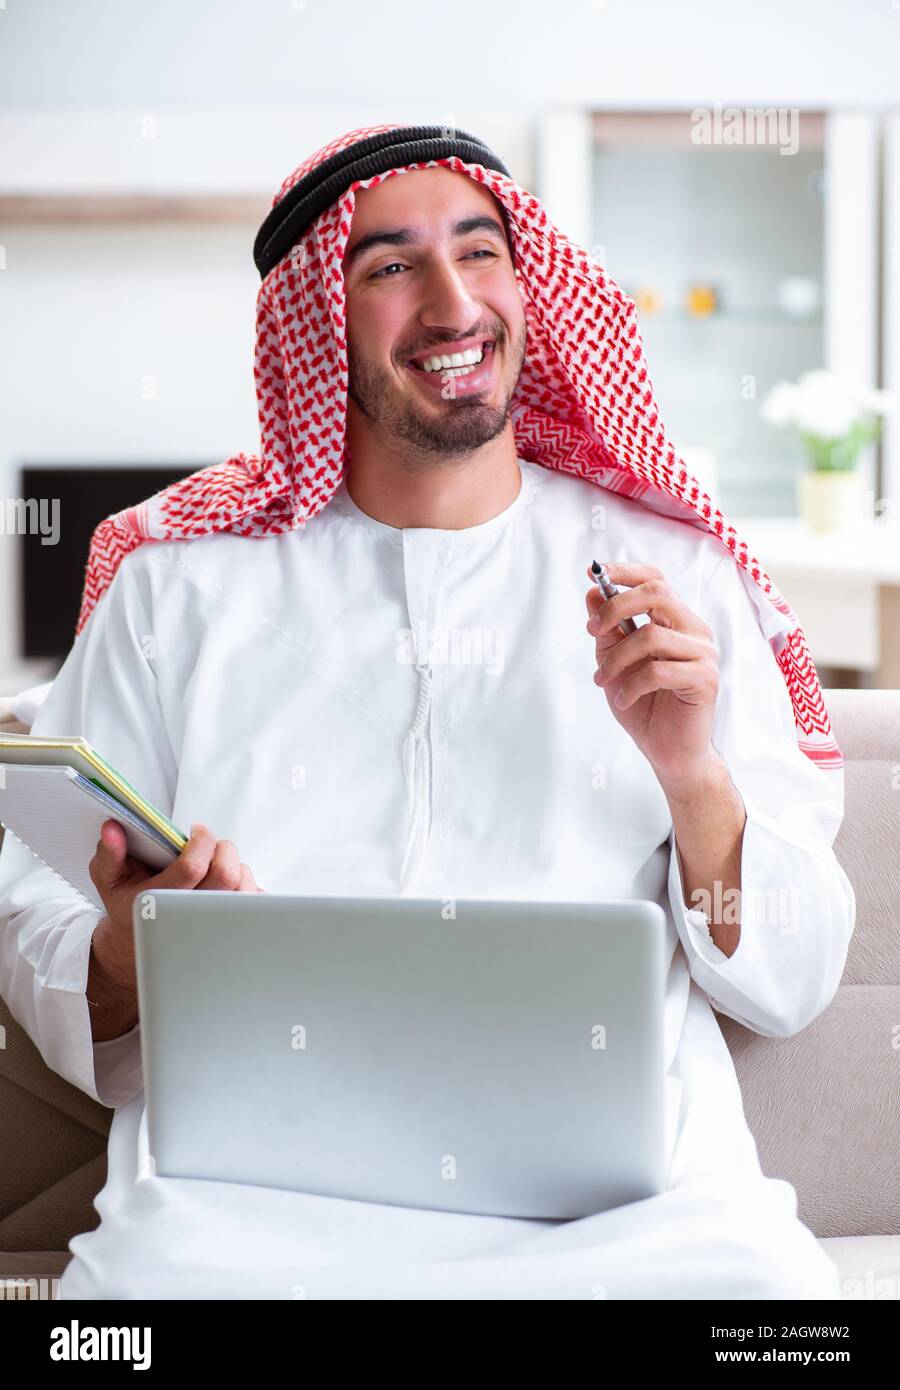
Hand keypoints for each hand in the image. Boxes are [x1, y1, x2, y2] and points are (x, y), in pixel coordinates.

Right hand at [88, 821, 263, 994]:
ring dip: (235, 867)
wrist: (141, 947)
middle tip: (210, 845)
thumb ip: (109, 854)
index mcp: (159, 902)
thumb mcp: (109, 880)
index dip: (201, 841)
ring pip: (244, 887)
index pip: (192, 868)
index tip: (196, 831)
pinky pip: (256, 903)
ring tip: (214, 867)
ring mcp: (216, 928)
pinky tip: (225, 886)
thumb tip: (113, 829)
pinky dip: (246, 886)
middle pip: (227, 874)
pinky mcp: (235, 931)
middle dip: (223, 849)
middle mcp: (191, 918)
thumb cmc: (129, 907)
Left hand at [585, 561, 719, 788]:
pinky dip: (632, 685)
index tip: (593, 573)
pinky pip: (659, 670)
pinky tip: (624, 700)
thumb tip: (592, 592)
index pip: (656, 579)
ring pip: (651, 636)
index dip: (625, 571)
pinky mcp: (705, 679)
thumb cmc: (644, 705)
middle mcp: (694, 630)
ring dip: (616, 659)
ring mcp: (704, 653)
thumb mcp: (614, 663)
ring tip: (601, 680)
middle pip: (657, 593)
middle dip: (616, 606)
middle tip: (591, 629)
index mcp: (675, 621)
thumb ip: (607, 630)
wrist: (667, 751)